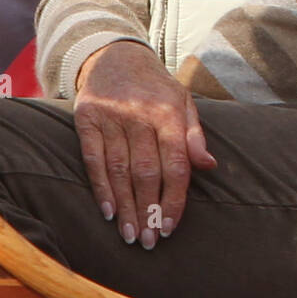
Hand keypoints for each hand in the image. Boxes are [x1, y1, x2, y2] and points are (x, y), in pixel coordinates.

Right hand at [73, 40, 216, 247]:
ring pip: (119, 170)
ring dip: (125, 207)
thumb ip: (195, 135)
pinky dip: (100, 188)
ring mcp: (111, 117)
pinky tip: (108, 211)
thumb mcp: (183, 101)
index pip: (175, 165)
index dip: (174, 199)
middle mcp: (140, 115)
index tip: (171, 227)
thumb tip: (209, 166)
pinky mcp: (87, 119)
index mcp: (169, 113)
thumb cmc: (155, 87)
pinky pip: (93, 159)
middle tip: (150, 242)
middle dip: (148, 211)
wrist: (116, 56)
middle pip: (146, 172)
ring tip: (130, 235)